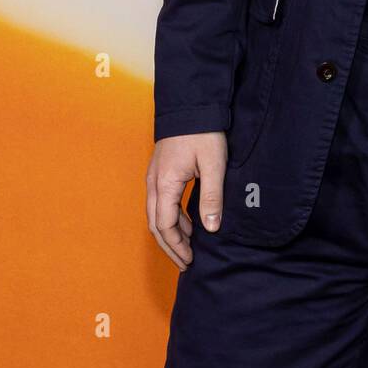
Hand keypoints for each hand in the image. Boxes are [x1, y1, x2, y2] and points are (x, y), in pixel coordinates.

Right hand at [146, 132, 226, 269]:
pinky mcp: (160, 171)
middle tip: (186, 263)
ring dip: (170, 233)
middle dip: (170, 246)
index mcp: (165, 184)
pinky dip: (171, 218)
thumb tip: (211, 229)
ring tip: (188, 248)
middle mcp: (154, 183)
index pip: (164, 225)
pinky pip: (160, 202)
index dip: (177, 246)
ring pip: (156, 214)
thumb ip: (212, 197)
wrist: (191, 104)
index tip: (190, 260)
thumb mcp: (213, 165)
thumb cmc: (203, 132)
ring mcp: (154, 177)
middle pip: (155, 224)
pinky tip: (187, 223)